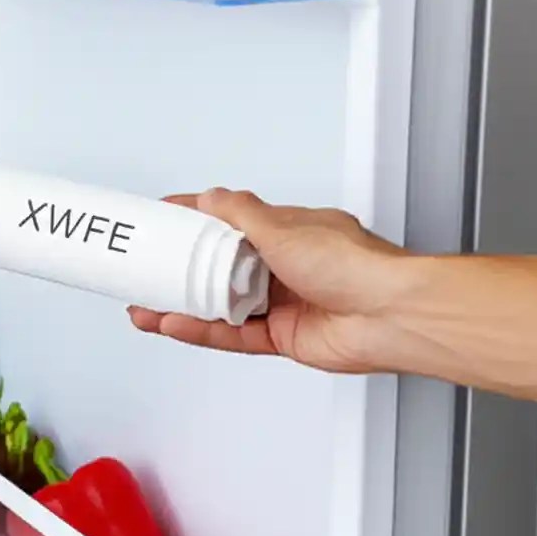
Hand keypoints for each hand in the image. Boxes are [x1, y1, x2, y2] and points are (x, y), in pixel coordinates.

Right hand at [128, 189, 411, 372]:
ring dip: (183, 306)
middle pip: (220, 268)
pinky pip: (232, 335)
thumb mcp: (285, 227)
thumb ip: (242, 214)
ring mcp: (283, 304)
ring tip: (146, 307)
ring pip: (221, 305)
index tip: (163, 218)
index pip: (232, 221)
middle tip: (145, 269)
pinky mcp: (282, 338)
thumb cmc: (356, 266)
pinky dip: (202, 330)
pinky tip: (174, 325)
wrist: (390, 316)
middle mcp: (285, 266)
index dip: (196, 219)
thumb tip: (212, 197)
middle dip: (181, 270)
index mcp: (289, 232)